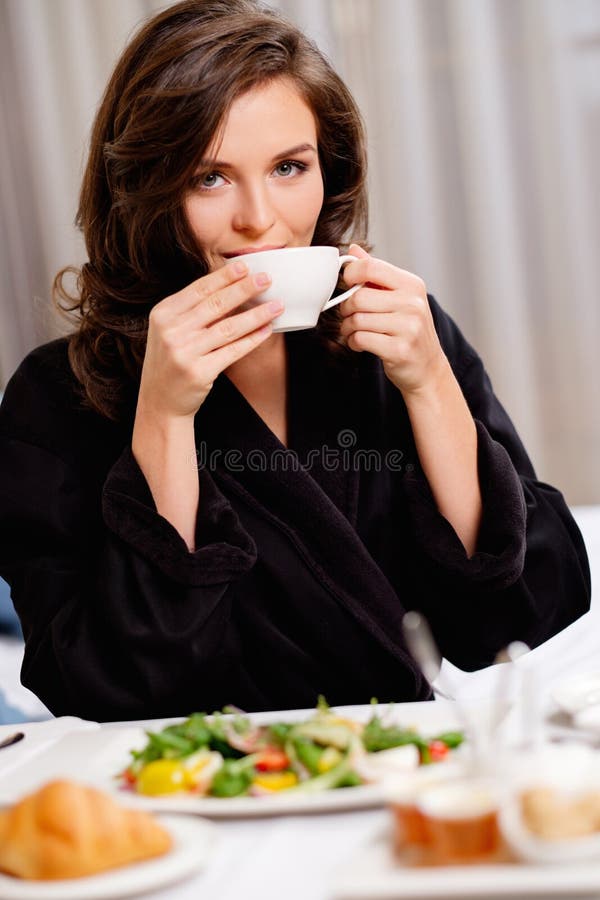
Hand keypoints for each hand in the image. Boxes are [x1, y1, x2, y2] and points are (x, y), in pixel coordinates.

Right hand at [137, 262, 282, 418]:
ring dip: (257, 315)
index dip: (224, 277)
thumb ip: (192, 311)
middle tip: (267, 279)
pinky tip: (267, 330)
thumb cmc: (170, 361)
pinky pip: (233, 351)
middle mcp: (171, 331)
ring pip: (229, 327)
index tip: (245, 266)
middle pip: (216, 304)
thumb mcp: (169, 330)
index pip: (199, 289)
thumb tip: (231, 289)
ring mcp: (185, 352)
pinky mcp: (199, 372)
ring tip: (276, 305)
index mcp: (163, 314)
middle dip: (244, 289)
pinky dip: (253, 339)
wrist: (159, 401)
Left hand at [338, 244, 448, 395]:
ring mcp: (408, 327)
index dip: (351, 274)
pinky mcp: (399, 350)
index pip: (371, 266)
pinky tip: (360, 344)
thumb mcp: (398, 297)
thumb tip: (353, 250)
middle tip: (349, 315)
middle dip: (346, 308)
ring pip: (357, 319)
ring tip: (354, 331)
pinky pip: (361, 339)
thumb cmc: (408, 330)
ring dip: (348, 328)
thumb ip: (376, 273)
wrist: (427, 368)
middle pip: (359, 297)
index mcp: (411, 285)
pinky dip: (354, 342)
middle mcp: (412, 304)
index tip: (348, 285)